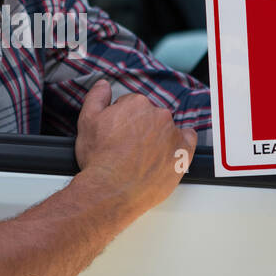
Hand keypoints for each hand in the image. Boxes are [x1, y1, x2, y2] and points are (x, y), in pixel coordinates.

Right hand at [75, 78, 196, 214]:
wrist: (111, 190)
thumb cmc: (99, 159)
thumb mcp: (87, 121)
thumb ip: (96, 98)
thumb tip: (103, 85)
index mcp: (136, 104)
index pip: (132, 105)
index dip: (122, 120)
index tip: (117, 134)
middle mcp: (158, 115)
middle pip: (150, 116)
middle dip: (140, 128)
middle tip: (127, 147)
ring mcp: (173, 134)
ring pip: (166, 129)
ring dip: (158, 137)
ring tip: (142, 157)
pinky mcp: (183, 153)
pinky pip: (188, 140)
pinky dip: (181, 143)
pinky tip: (169, 151)